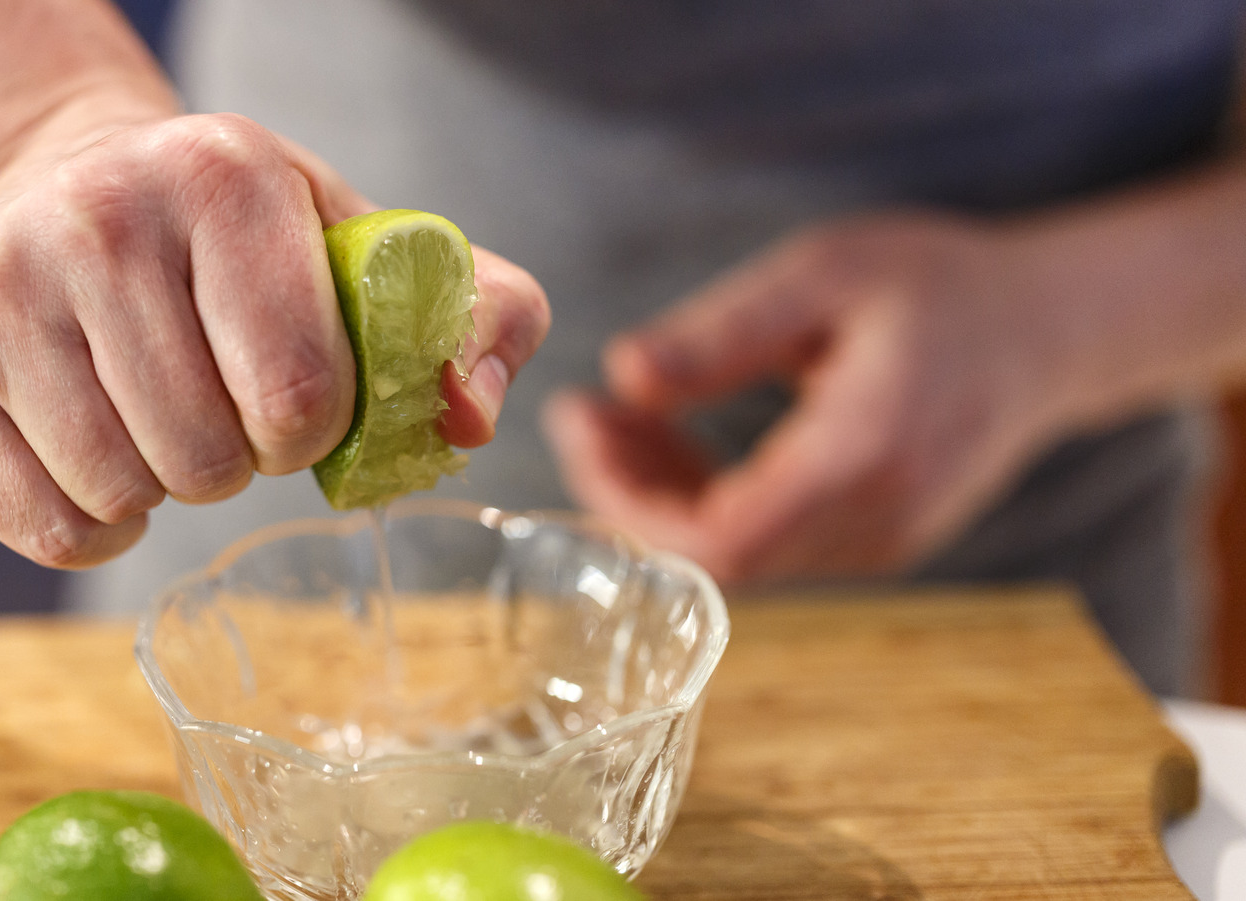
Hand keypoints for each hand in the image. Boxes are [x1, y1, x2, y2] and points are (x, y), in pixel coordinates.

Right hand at [0, 111, 547, 567]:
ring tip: (163, 420)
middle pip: (206, 457)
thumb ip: (473, 313)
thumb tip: (469, 415)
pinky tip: (105, 456)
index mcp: (222, 178)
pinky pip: (47, 530)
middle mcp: (96, 221)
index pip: (298, 390)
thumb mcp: (358, 243)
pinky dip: (97, 527)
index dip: (317, 429)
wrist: (56, 186)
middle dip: (238, 458)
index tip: (299, 399)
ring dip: (166, 487)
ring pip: (122, 495)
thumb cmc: (234, 238)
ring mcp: (2, 296)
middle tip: (223, 407)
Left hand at [543, 213, 1074, 585]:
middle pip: (714, 556)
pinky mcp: (872, 541)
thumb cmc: (938, 286)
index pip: (717, 537)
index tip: (578, 423)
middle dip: (629, 492)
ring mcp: (878, 543)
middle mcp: (875, 521)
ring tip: (619, 414)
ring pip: (734, 556)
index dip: (629, 499)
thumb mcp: (824, 274)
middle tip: (584, 413)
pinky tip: (675, 437)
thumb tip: (624, 373)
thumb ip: (723, 332)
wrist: (1047, 329)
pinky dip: (704, 499)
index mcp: (864, 456)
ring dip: (660, 495)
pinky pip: (765, 543)